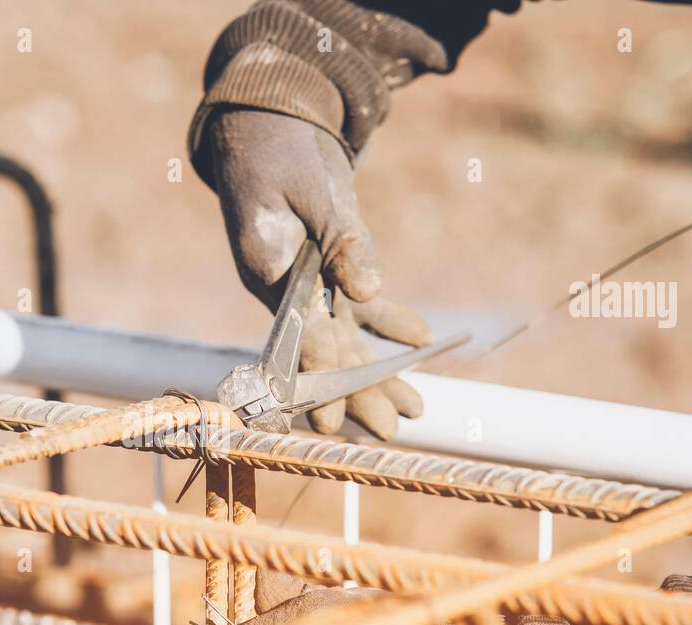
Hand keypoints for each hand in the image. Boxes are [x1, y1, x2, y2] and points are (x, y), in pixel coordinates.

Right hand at [207, 108, 430, 438]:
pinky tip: (425, 339)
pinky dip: (391, 322)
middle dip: (354, 395)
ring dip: (377, 375)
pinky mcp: (329, 270)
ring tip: (415, 409)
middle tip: (388, 431)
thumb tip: (370, 292)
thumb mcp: (312, 188)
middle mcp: (283, 290)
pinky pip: (361, 307)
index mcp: (265, 270)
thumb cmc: (280, 150)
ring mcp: (307, 285)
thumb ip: (342, 241)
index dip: (320, 373)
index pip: (297, 332)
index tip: (333, 414)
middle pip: (323, 353)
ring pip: (345, 340)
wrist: (266, 126)